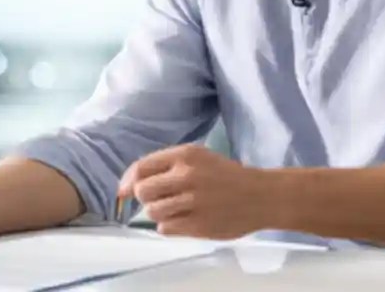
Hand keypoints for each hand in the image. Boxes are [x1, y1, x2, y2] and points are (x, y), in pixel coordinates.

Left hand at [117, 144, 274, 239]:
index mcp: (186, 155)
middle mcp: (187, 176)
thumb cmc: (225, 175)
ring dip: (158, 213)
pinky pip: (166, 228)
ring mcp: (193, 201)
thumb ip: (165, 166)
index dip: (128, 181)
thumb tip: (128, 185)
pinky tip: (183, 219)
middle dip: (145, 198)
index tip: (124, 191)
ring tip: (175, 209)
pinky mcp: (198, 224)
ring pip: (152, 212)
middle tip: (159, 199)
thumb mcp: (198, 157)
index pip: (141, 167)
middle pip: (142, 191)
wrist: (260, 196)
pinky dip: (169, 226)